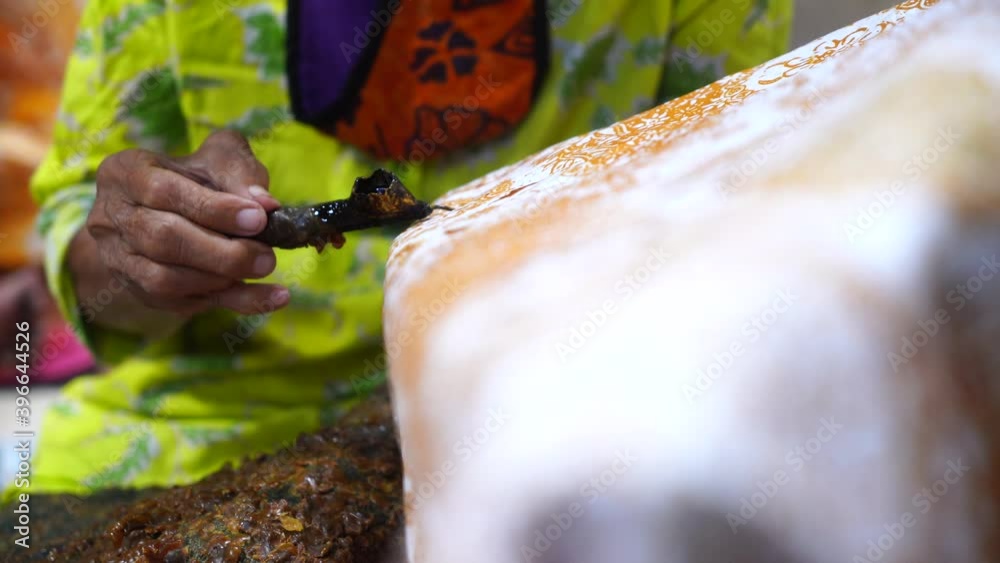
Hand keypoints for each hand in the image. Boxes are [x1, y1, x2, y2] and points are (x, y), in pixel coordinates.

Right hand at [76, 131, 288, 333]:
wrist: (177, 210)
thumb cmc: (200, 176)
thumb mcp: (219, 157)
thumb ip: (240, 171)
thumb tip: (265, 204)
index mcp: (123, 173)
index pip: (162, 192)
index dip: (213, 208)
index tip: (258, 218)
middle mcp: (110, 218)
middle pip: (161, 240)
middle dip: (221, 252)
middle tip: (266, 255)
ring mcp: (120, 260)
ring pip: (164, 280)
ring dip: (220, 279)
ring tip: (263, 267)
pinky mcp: (141, 292)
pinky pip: (184, 306)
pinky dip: (233, 302)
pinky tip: (270, 297)